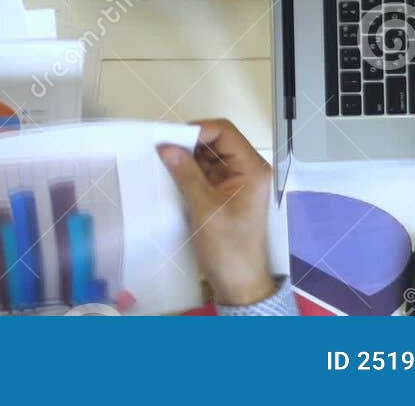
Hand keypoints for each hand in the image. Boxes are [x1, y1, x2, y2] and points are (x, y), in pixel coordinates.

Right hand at [157, 119, 276, 306]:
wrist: (239, 284)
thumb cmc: (229, 248)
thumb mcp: (205, 208)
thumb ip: (186, 174)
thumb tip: (167, 147)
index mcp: (252, 169)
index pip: (224, 132)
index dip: (197, 131)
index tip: (171, 139)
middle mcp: (246, 170)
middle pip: (215, 142)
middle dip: (189, 144)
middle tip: (162, 152)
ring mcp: (235, 182)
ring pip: (207, 157)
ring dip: (187, 158)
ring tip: (164, 164)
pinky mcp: (224, 194)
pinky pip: (205, 173)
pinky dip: (188, 172)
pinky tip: (172, 177)